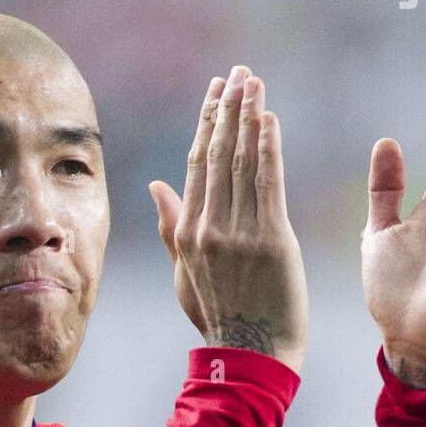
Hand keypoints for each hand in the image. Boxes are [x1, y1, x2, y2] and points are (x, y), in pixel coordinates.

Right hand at [149, 65, 308, 373]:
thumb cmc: (220, 316)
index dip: (207, 124)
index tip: (216, 92)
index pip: (196, 166)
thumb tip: (155, 185)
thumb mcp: (185, 274)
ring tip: (255, 82)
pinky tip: (270, 118)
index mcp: (187, 234)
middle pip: (217, 156)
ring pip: (242, 163)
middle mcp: (209, 229)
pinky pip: (268, 184)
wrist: (252, 353)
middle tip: (238, 73)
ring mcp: (238, 234)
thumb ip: (170, 228)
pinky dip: (269, 148)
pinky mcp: (270, 241)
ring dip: (249, 117)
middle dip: (227, 109)